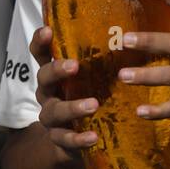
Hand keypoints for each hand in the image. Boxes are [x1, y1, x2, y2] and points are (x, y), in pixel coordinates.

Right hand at [29, 25, 99, 150]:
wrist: (78, 139)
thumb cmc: (89, 95)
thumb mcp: (93, 76)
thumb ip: (102, 57)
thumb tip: (129, 29)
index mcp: (55, 74)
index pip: (41, 53)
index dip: (40, 42)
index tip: (47, 30)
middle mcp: (48, 93)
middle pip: (43, 78)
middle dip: (57, 70)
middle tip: (75, 66)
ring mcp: (52, 117)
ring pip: (54, 111)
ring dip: (72, 107)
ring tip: (93, 105)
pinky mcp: (60, 139)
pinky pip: (65, 139)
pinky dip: (78, 138)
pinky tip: (93, 137)